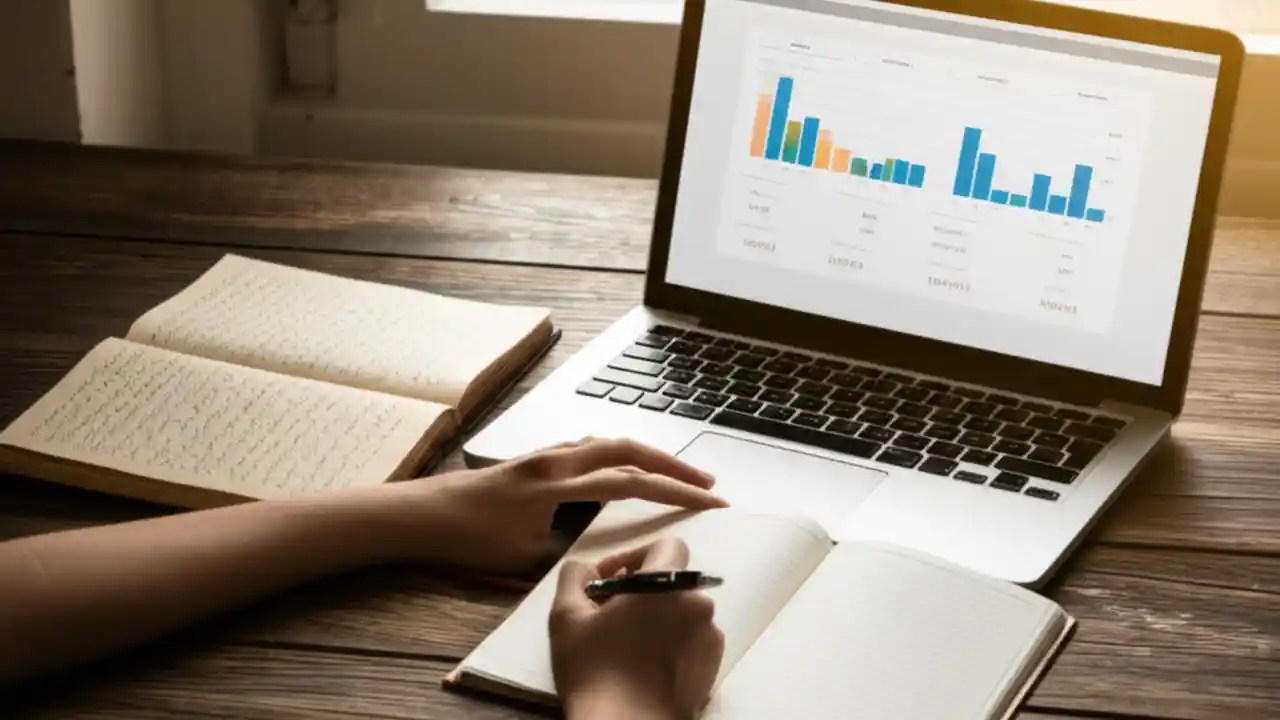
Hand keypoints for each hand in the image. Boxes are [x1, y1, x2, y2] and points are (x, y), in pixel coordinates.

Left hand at [368, 438, 725, 572]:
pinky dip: (619, 456)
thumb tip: (607, 548)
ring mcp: (546, 454)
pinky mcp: (536, 459)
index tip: (709, 500)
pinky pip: (590, 448)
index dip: (676, 490)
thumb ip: (572, 546)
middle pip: (629, 448)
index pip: (632, 480)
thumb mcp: (527, 556)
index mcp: (559, 481)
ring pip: (609, 443)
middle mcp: (556, 458)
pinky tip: (624, 471)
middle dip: (672, 463)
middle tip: (705, 481)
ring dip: (645, 456)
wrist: (423, 514)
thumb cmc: (468, 536)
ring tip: (672, 474)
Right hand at [550, 537, 724, 719]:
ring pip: (681, 612)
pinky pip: (691, 640)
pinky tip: (644, 664)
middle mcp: (698, 605)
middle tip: (609, 613)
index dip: (636, 556)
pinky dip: (671, 642)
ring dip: (656, 617)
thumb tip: (586, 569)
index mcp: (668, 585)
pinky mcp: (713, 668)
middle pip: (672, 581)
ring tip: (625, 643)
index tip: (609, 581)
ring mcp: (710, 639)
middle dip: (641, 590)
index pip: (667, 545)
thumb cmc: (596, 671)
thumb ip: (574, 576)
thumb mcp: (566, 618)